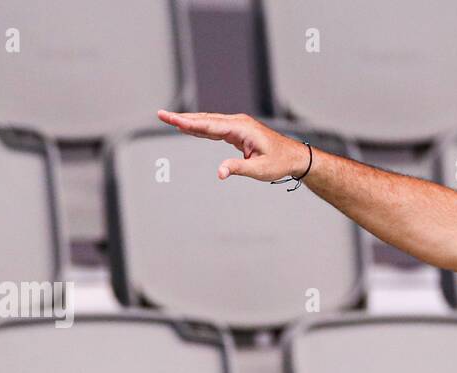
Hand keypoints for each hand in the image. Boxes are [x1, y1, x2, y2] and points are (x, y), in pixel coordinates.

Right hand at [156, 110, 308, 182]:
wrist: (294, 157)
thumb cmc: (280, 162)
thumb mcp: (260, 169)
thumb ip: (238, 168)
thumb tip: (220, 173)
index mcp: (242, 128)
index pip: (210, 125)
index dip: (189, 123)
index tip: (172, 120)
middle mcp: (238, 123)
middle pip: (205, 119)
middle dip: (182, 118)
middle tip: (161, 114)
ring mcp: (237, 126)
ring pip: (208, 122)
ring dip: (189, 121)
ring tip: (168, 119)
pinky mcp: (237, 132)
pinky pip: (215, 128)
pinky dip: (200, 128)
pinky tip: (188, 127)